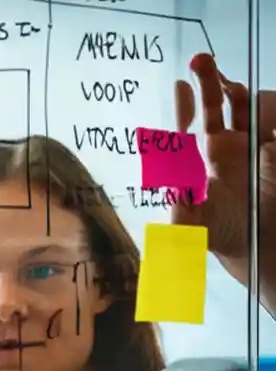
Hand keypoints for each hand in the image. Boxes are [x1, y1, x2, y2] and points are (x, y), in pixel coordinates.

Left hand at [173, 53, 275, 295]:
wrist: (259, 242)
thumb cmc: (221, 231)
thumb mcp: (196, 227)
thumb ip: (181, 212)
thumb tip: (172, 192)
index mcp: (201, 159)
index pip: (189, 125)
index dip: (185, 105)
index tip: (181, 84)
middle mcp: (226, 145)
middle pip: (216, 105)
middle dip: (209, 83)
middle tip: (202, 61)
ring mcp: (253, 144)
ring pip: (248, 107)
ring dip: (244, 98)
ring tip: (243, 103)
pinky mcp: (275, 148)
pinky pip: (272, 123)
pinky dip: (270, 118)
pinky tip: (267, 134)